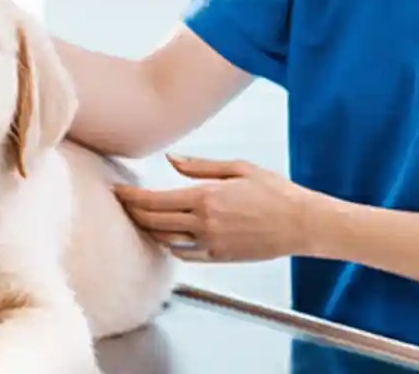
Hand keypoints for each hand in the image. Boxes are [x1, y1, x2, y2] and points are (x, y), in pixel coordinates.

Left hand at [115, 154, 344, 262]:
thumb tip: (170, 160)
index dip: (130, 197)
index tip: (116, 191)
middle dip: (132, 212)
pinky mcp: (219, 258)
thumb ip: (200, 166)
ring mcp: (211, 244)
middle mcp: (203, 224)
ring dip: (148, 230)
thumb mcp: (238, 168)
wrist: (301, 223)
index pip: (154, 201)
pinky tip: (165, 237)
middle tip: (121, 203)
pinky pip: (184, 255)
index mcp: (205, 198)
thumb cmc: (274, 191)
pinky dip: (169, 246)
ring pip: (165, 241)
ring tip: (138, 218)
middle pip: (153, 222)